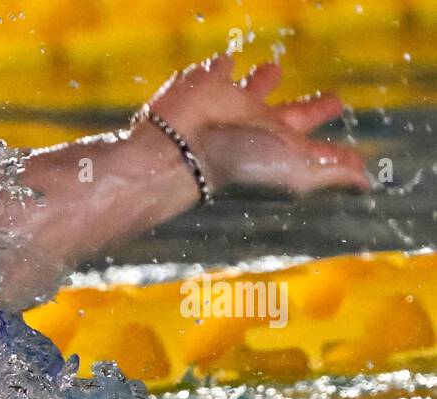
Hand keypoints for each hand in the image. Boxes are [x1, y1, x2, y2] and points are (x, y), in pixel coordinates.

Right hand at [143, 55, 369, 194]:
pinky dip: (220, 65)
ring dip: (261, 80)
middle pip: (286, 111)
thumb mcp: (299, 169)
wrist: (183, 150)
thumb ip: (333, 171)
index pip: (308, 128)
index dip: (323, 116)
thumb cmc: (241, 163)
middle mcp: (255, 124)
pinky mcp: (203, 85)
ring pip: (251, 87)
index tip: (338, 105)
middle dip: (307, 106)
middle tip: (330, 98)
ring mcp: (229, 104)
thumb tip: (368, 183)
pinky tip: (225, 61)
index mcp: (278, 140)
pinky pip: (215, 69)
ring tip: (272, 68)